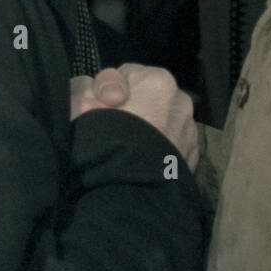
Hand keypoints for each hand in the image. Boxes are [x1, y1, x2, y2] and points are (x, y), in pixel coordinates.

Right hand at [70, 64, 197, 172]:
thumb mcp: (78, 103)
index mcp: (158, 80)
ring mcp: (190, 132)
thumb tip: (101, 97)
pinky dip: (156, 153)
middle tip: (109, 135)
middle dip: (129, 112)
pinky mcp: (192, 160)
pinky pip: (169, 147)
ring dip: (145, 132)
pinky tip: (141, 165)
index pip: (125, 75)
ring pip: (160, 124)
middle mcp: (181, 101)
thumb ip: (84, 88)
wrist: (130, 195)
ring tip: (125, 154)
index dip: (105, 92)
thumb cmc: (102, 140)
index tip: (97, 112)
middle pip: (146, 99)